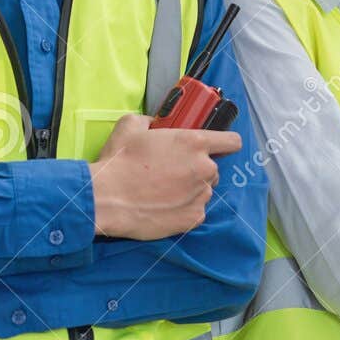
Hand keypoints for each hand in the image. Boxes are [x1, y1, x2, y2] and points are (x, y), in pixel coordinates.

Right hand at [88, 112, 241, 239]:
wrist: (107, 199)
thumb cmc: (119, 162)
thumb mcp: (130, 126)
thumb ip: (149, 120)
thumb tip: (153, 123)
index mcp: (194, 143)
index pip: (231, 142)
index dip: (225, 143)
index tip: (217, 147)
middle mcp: (204, 169)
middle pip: (213, 168)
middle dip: (197, 168)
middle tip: (172, 171)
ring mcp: (201, 196)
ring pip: (204, 190)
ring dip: (190, 189)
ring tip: (164, 191)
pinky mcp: (193, 219)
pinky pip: (195, 210)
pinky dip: (184, 208)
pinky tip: (164, 206)